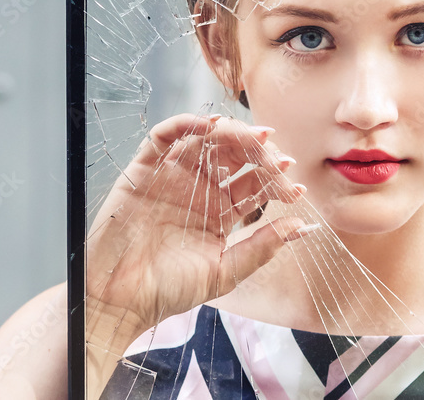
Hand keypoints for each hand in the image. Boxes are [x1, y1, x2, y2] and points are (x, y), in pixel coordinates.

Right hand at [85, 112, 311, 349]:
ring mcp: (172, 176)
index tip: (296, 186)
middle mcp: (199, 189)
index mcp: (221, 212)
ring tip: (256, 138)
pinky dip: (186, 124)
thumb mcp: (225, 272)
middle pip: (235, 156)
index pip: (254, 183)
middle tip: (278, 159)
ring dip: (233, 134)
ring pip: (207, 140)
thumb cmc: (169, 290)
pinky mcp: (144, 169)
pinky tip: (211, 126)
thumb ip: (262, 247)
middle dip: (260, 153)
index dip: (276, 180)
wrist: (120, 298)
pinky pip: (164, 137)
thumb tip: (303, 227)